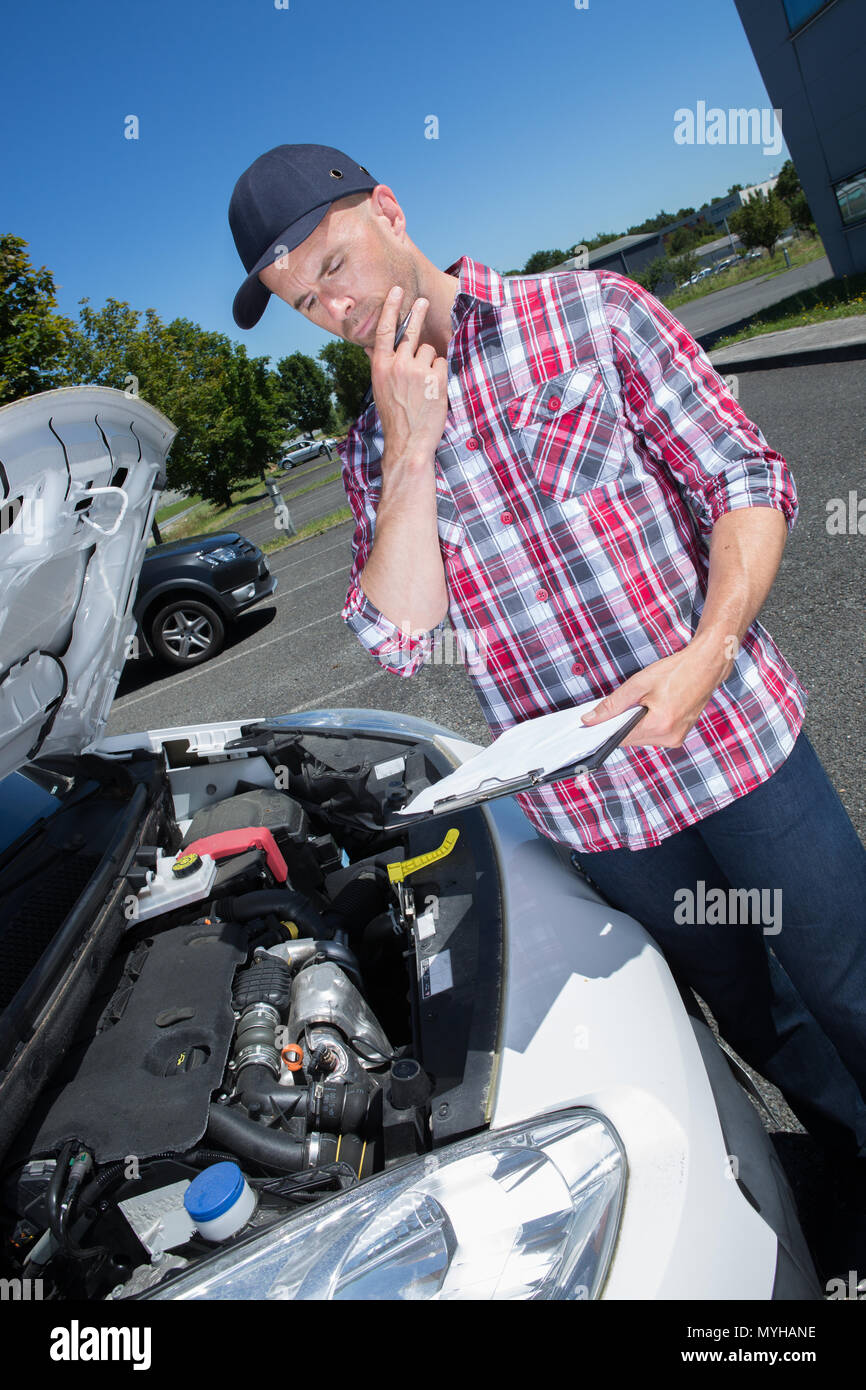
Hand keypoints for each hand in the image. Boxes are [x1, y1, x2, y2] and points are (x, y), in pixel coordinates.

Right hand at [366, 286, 447, 461]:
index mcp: (381, 367)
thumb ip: (378, 364)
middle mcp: (397, 365)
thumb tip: (370, 346)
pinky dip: (441, 373)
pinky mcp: (436, 379)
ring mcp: (417, 371)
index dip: (391, 308)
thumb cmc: (394, 417)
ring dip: (430, 362)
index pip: (385, 330)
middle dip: (417, 313)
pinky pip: (442, 362)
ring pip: (430, 350)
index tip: (396, 291)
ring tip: (425, 384)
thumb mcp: (380, 388)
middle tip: (423, 301)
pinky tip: (434, 390)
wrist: (408, 442)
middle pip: (411, 332)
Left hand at [579, 642, 732, 747]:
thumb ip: (612, 704)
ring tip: (641, 703)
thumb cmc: (676, 671)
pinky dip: (646, 724)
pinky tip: (649, 709)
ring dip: (634, 724)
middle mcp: (670, 738)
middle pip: (631, 739)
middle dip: (620, 725)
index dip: (605, 730)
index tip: (594, 723)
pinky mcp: (680, 736)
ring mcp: (677, 739)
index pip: (621, 738)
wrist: (706, 665)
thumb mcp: (639, 684)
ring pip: (642, 738)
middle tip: (622, 704)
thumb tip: (590, 719)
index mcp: (660, 725)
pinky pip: (654, 735)